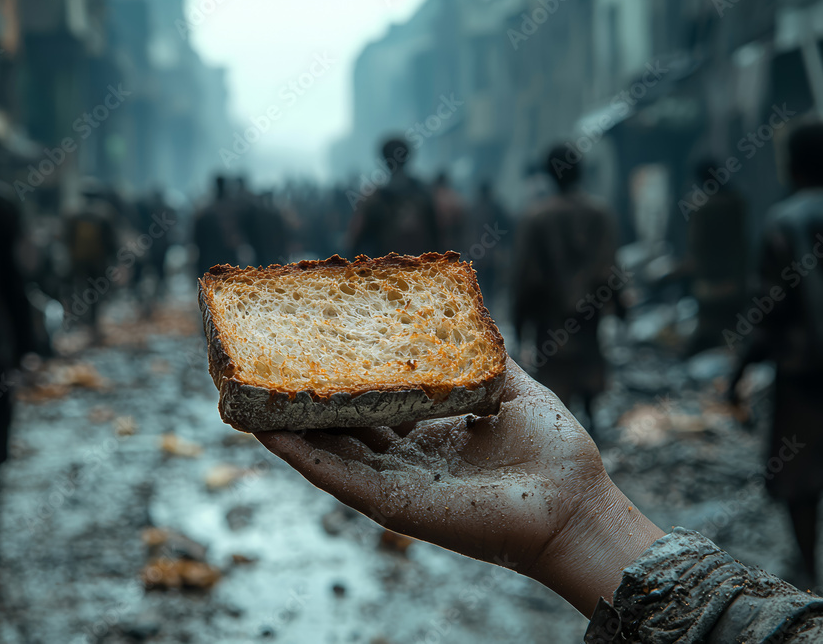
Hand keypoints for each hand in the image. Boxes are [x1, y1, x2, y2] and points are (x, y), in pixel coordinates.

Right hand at [255, 356, 663, 614]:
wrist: (574, 505)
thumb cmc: (552, 453)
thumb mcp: (511, 390)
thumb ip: (482, 360)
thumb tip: (466, 317)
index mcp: (430, 435)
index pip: (374, 404)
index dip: (344, 378)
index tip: (317, 346)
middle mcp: (405, 459)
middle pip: (342, 426)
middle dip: (305, 399)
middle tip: (269, 365)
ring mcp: (394, 482)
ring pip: (328, 450)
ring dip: (287, 424)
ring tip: (248, 392)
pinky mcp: (391, 504)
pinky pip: (335, 476)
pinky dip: (299, 454)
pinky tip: (267, 428)